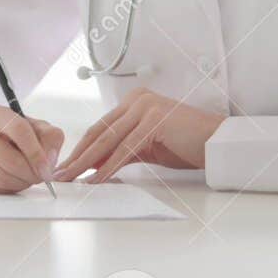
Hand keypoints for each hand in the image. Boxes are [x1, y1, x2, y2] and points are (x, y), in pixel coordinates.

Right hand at [0, 106, 64, 193]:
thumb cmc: (12, 136)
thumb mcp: (34, 128)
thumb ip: (50, 138)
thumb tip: (50, 159)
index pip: (20, 130)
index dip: (37, 153)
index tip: (47, 170)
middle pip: (12, 160)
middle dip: (32, 174)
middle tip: (40, 178)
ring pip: (1, 177)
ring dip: (21, 183)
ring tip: (26, 178)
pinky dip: (7, 188)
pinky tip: (10, 180)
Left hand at [54, 88, 224, 182]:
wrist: (216, 141)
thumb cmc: (185, 144)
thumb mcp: (147, 147)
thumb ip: (122, 152)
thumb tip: (95, 167)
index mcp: (133, 102)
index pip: (100, 128)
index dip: (81, 148)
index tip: (67, 166)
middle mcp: (136, 99)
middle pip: (100, 132)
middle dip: (78, 156)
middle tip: (61, 174)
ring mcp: (145, 107)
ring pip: (109, 140)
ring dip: (88, 162)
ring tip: (73, 178)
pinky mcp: (154, 120)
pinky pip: (126, 148)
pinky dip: (110, 165)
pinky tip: (98, 178)